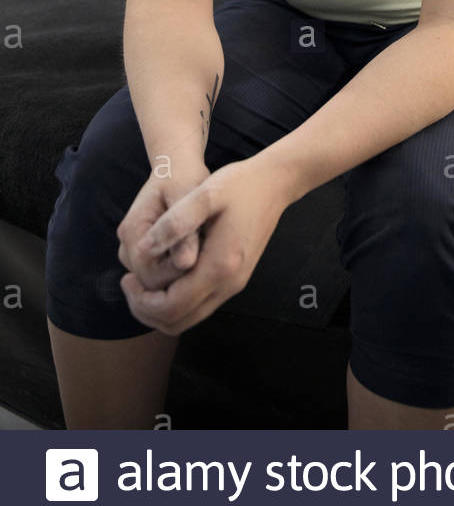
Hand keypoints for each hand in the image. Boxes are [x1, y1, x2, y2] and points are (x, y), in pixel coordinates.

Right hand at [117, 161, 209, 292]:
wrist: (176, 169)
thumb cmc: (184, 178)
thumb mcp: (187, 195)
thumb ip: (185, 227)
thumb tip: (187, 263)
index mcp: (132, 229)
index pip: (147, 271)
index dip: (175, 271)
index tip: (203, 253)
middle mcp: (127, 244)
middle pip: (148, 281)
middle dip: (178, 275)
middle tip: (207, 253)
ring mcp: (132, 250)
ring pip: (153, 281)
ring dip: (178, 274)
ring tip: (203, 249)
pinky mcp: (144, 253)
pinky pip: (159, 274)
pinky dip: (176, 270)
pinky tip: (196, 252)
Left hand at [118, 157, 290, 334]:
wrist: (275, 183)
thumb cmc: (239, 184)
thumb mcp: (204, 194)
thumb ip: (174, 222)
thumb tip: (144, 250)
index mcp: (219, 266)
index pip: (171, 307)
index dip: (141, 301)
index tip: (127, 278)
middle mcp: (229, 284)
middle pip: (177, 322)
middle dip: (146, 310)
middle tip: (129, 284)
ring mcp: (234, 284)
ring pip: (188, 318)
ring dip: (160, 309)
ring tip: (143, 282)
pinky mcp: (235, 279)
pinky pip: (199, 306)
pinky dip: (176, 302)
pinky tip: (166, 276)